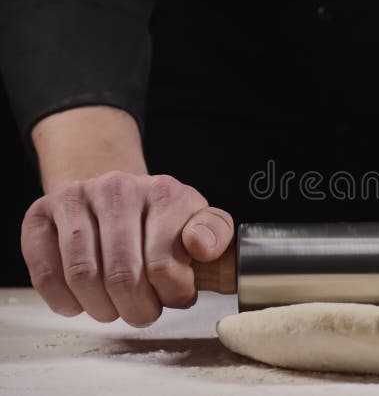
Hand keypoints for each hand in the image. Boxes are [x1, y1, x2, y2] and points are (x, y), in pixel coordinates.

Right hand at [20, 171, 233, 326]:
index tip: (176, 297)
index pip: (164, 265)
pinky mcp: (40, 214)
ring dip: (101, 308)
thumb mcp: (199, 219)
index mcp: (163, 192)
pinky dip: (62, 300)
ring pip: (82, 276)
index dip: (172, 295)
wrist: (116, 192)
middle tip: (143, 313)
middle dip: (137, 309)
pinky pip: (45, 271)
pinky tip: (80, 303)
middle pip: (122, 275)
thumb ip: (215, 233)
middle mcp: (117, 188)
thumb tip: (200, 248)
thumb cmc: (162, 217)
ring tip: (115, 308)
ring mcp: (75, 198)